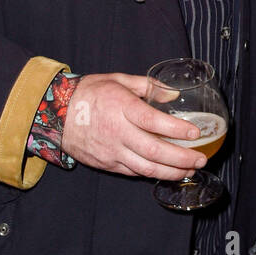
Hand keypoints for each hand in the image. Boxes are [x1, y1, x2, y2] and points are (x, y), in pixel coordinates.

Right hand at [61, 73, 206, 178]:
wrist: (55, 114)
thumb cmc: (88, 93)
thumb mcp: (117, 80)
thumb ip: (147, 86)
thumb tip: (173, 93)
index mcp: (121, 107)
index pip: (153, 122)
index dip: (176, 129)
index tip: (194, 133)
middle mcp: (117, 132)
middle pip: (154, 151)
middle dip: (181, 158)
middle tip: (201, 159)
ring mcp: (111, 151)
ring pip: (146, 168)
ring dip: (171, 172)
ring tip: (190, 171)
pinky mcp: (107, 163)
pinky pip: (133, 172)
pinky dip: (153, 174)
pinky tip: (167, 172)